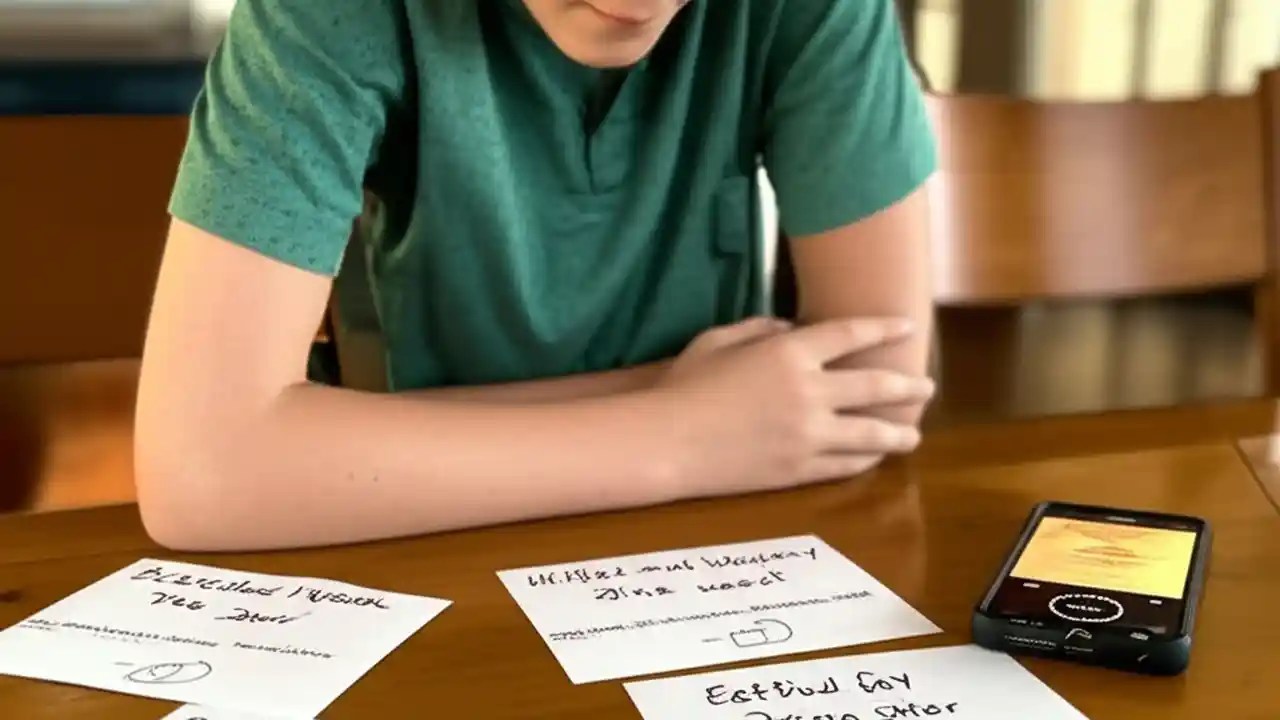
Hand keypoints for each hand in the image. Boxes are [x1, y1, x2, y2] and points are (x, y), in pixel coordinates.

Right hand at [655, 316, 934, 497]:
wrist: (669, 442)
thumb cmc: (686, 386)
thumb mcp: (718, 340)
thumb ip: (760, 328)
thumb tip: (791, 330)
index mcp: (790, 353)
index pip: (851, 335)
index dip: (883, 329)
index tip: (907, 327)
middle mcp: (810, 392)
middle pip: (875, 387)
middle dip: (907, 386)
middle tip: (926, 387)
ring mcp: (808, 435)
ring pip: (870, 433)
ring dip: (898, 432)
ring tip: (913, 434)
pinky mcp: (799, 469)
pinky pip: (845, 465)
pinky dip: (865, 460)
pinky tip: (875, 458)